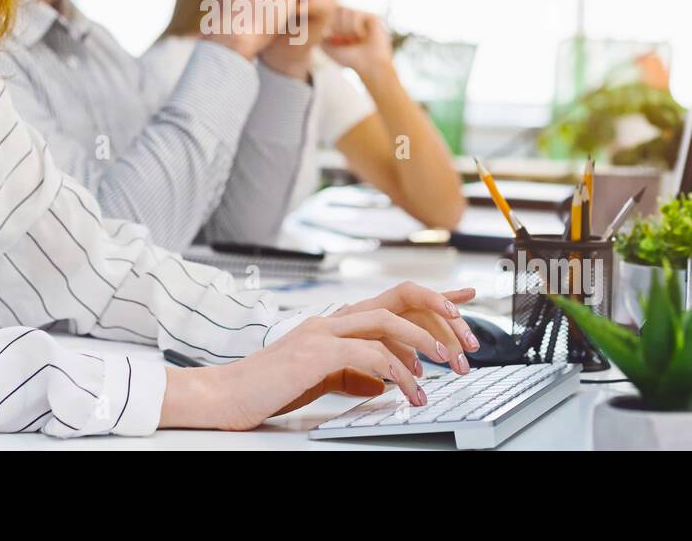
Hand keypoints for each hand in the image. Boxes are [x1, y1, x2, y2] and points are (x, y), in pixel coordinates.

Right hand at [160, 282, 478, 430]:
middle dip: (439, 314)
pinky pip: (369, 354)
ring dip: (424, 343)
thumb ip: (353, 370)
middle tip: (466, 342)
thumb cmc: (269, 387)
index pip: (393, 299)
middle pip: (399, 298)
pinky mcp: (316, 352)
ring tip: (447, 366)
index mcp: (336, 322)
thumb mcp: (322, 377)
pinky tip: (410, 389)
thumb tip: (387, 378)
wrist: (225, 395)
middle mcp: (333, 318)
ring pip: (389, 321)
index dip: (433, 297)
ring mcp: (323, 332)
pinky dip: (397, 371)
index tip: (466, 301)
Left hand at [322, 7, 392, 77]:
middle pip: (335, 8)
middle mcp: (351, 14)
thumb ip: (318, 31)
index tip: (336, 41)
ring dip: (346, 29)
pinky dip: (356, 28)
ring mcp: (362, 13)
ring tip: (353, 39)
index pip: (327, 12)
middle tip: (345, 40)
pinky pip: (357, 13)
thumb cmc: (349, 57)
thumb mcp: (327, 45)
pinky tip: (362, 36)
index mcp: (340, 19)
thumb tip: (311, 20)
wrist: (369, 66)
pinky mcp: (372, 14)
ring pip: (345, 10)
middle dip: (337, 28)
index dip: (329, 27)